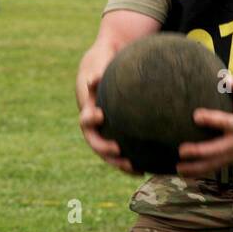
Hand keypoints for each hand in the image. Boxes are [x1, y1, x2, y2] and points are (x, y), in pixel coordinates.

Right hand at [76, 43, 135, 172]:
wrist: (102, 68)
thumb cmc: (103, 62)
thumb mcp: (100, 62)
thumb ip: (99, 70)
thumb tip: (95, 79)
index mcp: (88, 108)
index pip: (86, 118)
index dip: (91, 119)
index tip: (100, 116)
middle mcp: (93, 125)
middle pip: (95, 141)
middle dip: (105, 148)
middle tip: (118, 151)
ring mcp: (103, 132)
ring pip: (108, 153)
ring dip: (119, 163)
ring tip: (136, 169)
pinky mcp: (114, 136)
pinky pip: (121, 152)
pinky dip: (130, 162)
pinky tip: (146, 169)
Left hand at [176, 76, 232, 176]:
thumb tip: (225, 78)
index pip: (225, 122)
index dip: (212, 119)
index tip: (195, 115)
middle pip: (217, 149)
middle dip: (200, 151)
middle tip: (181, 150)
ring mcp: (231, 154)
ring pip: (213, 164)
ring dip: (196, 168)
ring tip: (178, 168)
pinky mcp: (226, 161)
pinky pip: (211, 169)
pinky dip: (197, 173)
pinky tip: (181, 174)